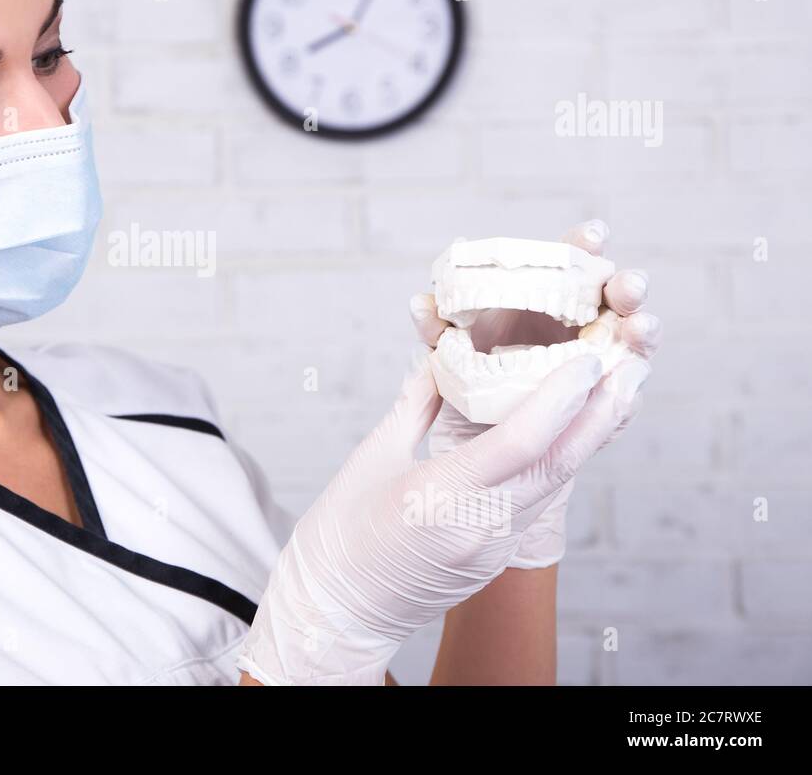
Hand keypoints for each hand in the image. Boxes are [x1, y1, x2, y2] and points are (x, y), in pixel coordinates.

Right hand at [235, 348, 650, 684]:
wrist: (337, 610)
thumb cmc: (341, 533)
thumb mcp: (373, 457)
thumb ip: (417, 406)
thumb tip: (442, 360)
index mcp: (442, 495)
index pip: (522, 442)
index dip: (561, 398)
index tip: (585, 360)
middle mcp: (479, 526)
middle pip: (558, 465)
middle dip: (601, 415)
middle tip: (631, 370)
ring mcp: (493, 549)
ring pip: (555, 486)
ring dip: (588, 439)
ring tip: (615, 395)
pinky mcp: (495, 559)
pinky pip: (536, 505)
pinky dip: (558, 465)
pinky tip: (570, 436)